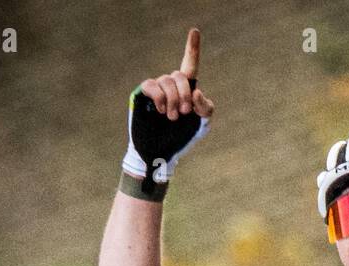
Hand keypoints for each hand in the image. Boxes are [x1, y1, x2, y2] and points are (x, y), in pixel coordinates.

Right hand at [122, 29, 214, 188]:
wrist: (161, 152)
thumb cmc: (181, 138)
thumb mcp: (202, 124)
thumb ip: (206, 107)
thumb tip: (197, 91)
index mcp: (186, 89)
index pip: (190, 65)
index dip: (192, 48)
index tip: (195, 30)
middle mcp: (170, 85)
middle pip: (179, 76)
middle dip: (184, 94)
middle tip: (184, 112)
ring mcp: (156, 89)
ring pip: (167, 81)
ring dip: (172, 100)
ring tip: (171, 117)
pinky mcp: (143, 95)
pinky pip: (152, 86)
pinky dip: (159, 97)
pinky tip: (160, 110)